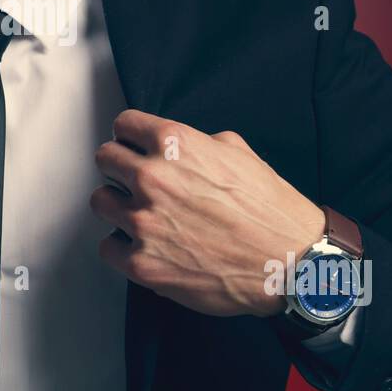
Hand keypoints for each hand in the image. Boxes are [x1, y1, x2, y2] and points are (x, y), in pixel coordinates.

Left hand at [90, 109, 324, 316]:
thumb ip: (196, 143)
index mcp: (175, 144)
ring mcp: (144, 222)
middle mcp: (153, 178)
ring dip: (119, 207)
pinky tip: (146, 245)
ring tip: (144, 216)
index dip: (130, 137)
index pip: (123, 125)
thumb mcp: (239, 153)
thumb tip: (172, 147)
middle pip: (105, 159)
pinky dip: (123, 247)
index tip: (132, 146)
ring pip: (100, 202)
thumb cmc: (270, 212)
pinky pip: (107, 247)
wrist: (291, 264)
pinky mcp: (142, 262)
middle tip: (136, 181)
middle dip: (120, 167)